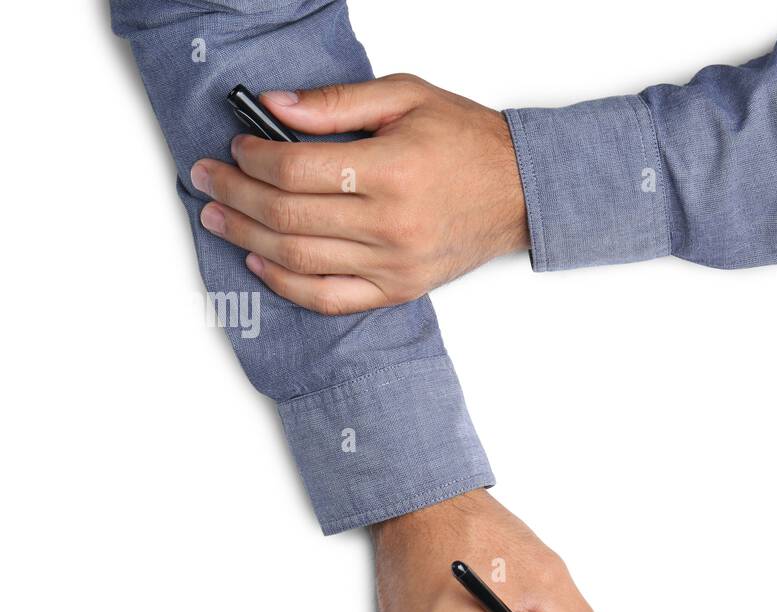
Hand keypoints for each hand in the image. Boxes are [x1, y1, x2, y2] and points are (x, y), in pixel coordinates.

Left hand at [189, 74, 528, 314]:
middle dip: (235, 194)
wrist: (520, 192)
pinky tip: (260, 263)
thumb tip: (274, 108)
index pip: (297, 169)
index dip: (253, 158)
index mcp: (392, 170)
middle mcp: (392, 223)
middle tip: (206, 178)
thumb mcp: (406, 98)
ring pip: (298, 258)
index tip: (237, 147)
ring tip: (217, 217)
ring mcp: (394, 263)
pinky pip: (329, 298)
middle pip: (288, 215)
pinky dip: (286, 285)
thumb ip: (337, 103)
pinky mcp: (398, 289)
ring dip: (246, 237)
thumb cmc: (468, 143)